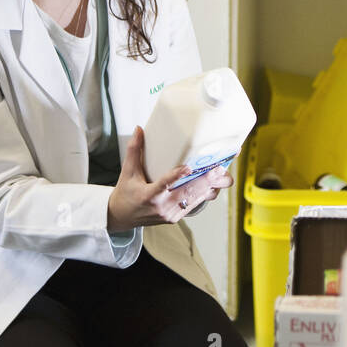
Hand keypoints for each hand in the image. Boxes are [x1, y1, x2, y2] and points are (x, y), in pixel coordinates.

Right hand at [107, 127, 233, 230]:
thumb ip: (134, 150)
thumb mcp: (128, 172)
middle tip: (219, 168)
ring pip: (195, 200)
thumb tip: (139, 128)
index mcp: (148, 195)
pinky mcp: (176, 217)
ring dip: (210, 187)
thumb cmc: (125, 194)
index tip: (188, 167)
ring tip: (224, 175)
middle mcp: (161, 207)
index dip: (177, 176)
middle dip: (205, 181)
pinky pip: (194, 205)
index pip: (164, 184)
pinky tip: (217, 184)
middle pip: (187, 194)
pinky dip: (205, 194)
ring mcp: (170, 214)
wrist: (122, 218)